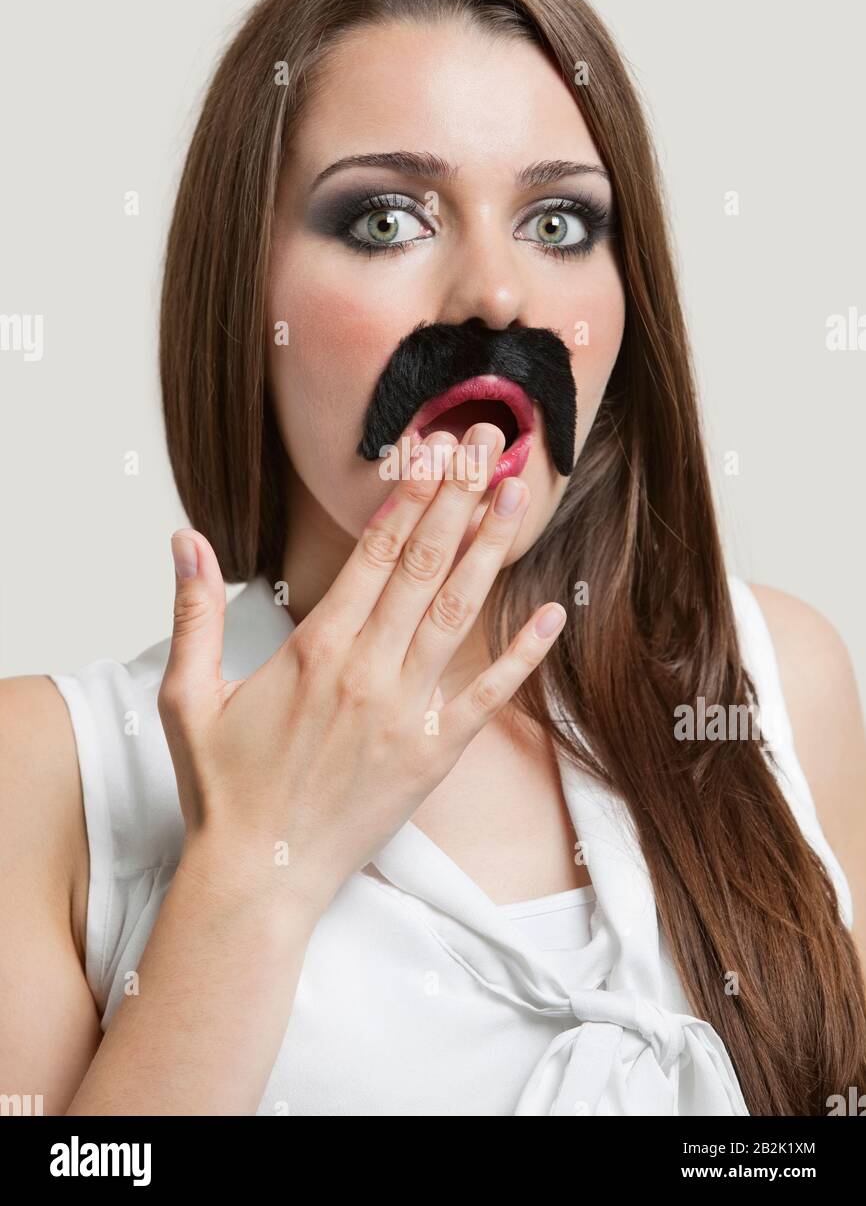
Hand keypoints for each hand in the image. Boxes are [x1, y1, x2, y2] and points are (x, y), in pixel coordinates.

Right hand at [158, 422, 566, 917]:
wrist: (257, 877)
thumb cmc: (223, 789)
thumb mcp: (188, 696)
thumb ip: (193, 612)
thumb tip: (184, 540)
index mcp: (314, 649)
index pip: (373, 553)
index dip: (408, 494)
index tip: (431, 447)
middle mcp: (368, 671)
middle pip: (423, 566)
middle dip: (457, 497)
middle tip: (486, 441)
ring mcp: (407, 712)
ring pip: (457, 613)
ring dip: (489, 549)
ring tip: (517, 493)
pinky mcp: (433, 754)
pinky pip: (488, 695)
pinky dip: (522, 653)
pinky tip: (552, 612)